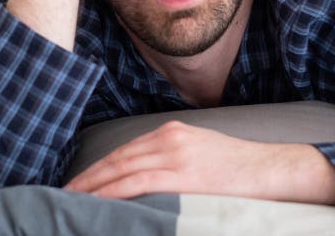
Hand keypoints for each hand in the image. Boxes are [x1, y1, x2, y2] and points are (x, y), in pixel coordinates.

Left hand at [65, 121, 334, 205]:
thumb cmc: (240, 169)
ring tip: (70, 199)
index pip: (125, 150)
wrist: (271, 170)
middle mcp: (168, 138)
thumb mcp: (203, 156)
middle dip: (88, 176)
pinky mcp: (180, 172)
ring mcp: (173, 154)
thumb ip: (175, 161)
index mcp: (172, 132)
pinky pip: (136, 183)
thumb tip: (149, 181)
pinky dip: (111, 192)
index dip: (99, 167)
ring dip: (92, 186)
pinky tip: (95, 201)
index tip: (80, 181)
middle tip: (63, 192)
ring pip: (120, 170)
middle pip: (117, 158)